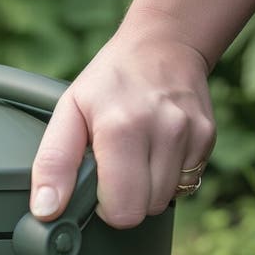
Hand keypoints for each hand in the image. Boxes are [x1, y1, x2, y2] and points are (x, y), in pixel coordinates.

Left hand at [30, 33, 215, 227]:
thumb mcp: (67, 112)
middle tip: (115, 168)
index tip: (98, 186)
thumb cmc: (110, 81)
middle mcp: (163, 131)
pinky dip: (169, 174)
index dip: (106, 208)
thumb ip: (53, 164)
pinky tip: (157, 147)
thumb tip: (46, 210)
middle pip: (146, 210)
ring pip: (167, 200)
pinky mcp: (208, 137)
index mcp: (121, 129)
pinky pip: (186, 182)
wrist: (163, 42)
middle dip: (127, 200)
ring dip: (148, 188)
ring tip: (136, 155)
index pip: (123, 211)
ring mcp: (191, 134)